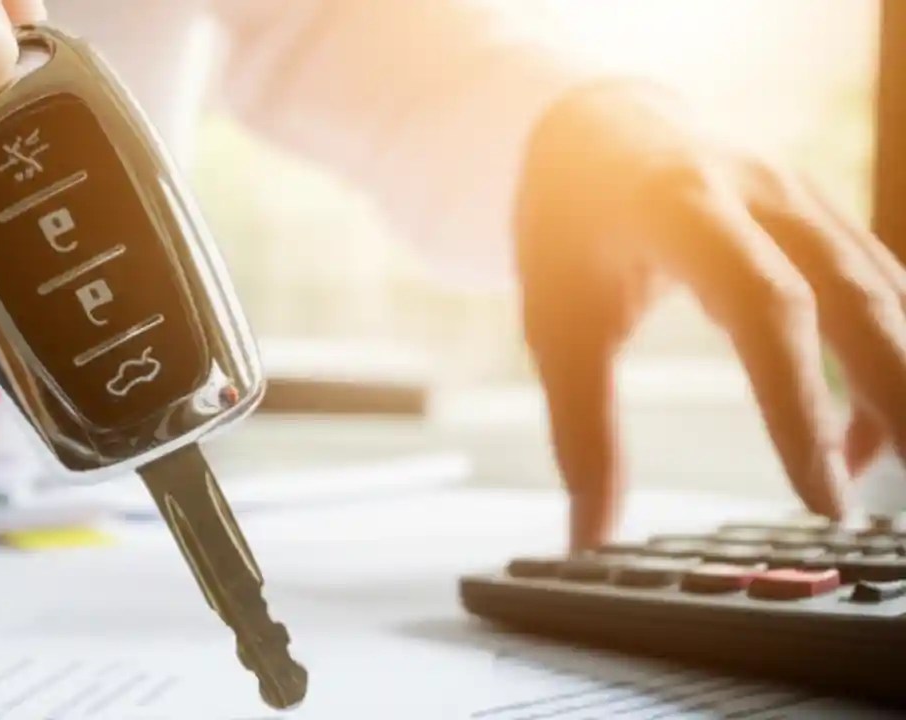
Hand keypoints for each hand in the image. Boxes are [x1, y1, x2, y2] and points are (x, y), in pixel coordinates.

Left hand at [516, 83, 905, 549]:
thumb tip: (587, 537)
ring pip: (883, 291)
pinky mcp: (824, 216)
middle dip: (895, 395)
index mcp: (680, 207)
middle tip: (901, 496)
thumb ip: (581, 427)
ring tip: (892, 472)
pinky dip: (883, 360)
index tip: (819, 497)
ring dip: (899, 383)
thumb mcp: (555, 319)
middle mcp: (759, 190)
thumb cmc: (570, 226)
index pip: (764, 306)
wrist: (598, 129)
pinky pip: (876, 289)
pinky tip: (860, 434)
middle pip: (855, 293)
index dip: (801, 403)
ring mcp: (803, 195)